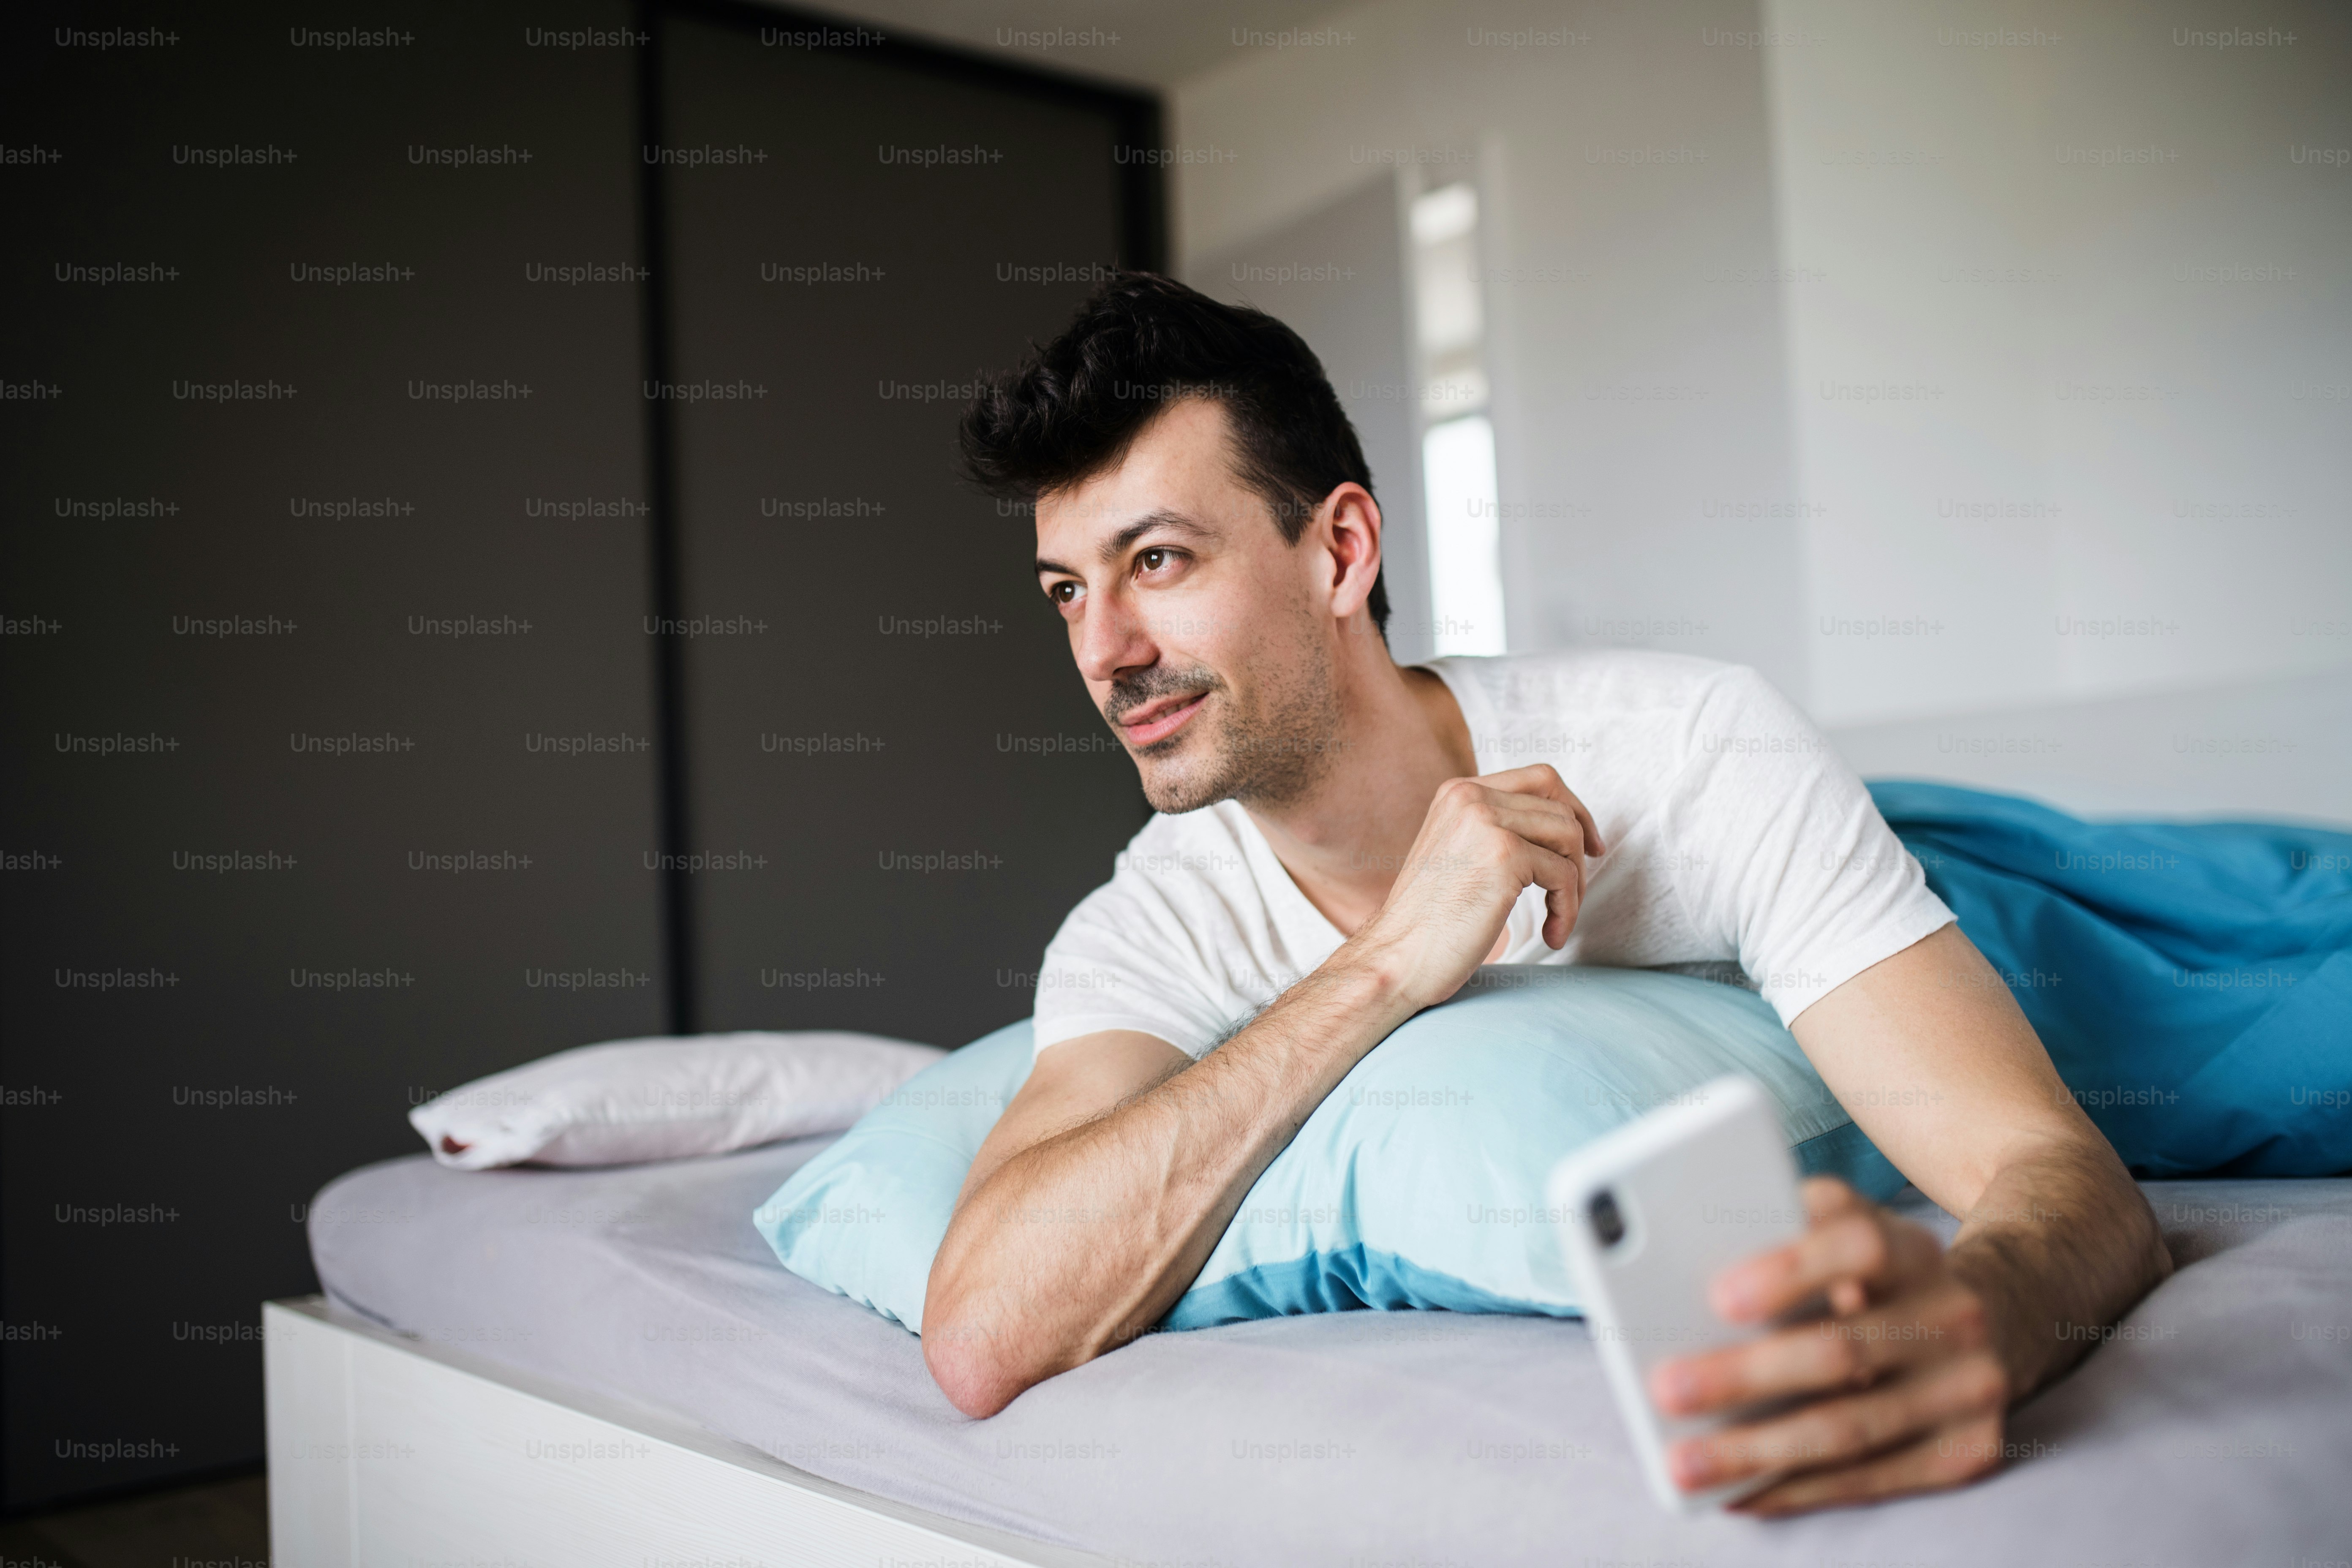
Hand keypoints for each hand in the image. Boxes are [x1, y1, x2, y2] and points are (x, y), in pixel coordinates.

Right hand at [1349, 764, 1603, 1010]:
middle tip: (1574, 893)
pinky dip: (1567, 909)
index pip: (1539, 779)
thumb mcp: (1459, 855)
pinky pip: (1564, 875)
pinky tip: (1550, 935)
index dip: (1574, 808)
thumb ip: (1496, 831)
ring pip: (1568, 836)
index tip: (1588, 846)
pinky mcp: (1504, 855)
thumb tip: (1562, 829)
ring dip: (1574, 885)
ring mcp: (1486, 822)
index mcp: (1457, 792)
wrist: (1397, 959)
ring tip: (1557, 921)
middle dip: (1577, 853)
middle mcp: (1470, 796)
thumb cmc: (1429, 923)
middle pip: (1559, 807)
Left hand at [1650, 1178, 2013, 1514]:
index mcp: (1914, 1250)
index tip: (1718, 1298)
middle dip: (1745, 1376)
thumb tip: (1689, 1260)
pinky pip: (1869, 1480)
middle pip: (1842, 1351)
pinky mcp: (1967, 1450)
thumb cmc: (1877, 1273)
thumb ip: (1786, 1225)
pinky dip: (1796, 1489)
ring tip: (1685, 1463)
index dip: (1791, 1271)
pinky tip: (1739, 1493)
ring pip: (1850, 1429)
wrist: (1998, 1317)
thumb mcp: (1847, 1230)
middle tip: (1667, 1390)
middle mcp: (1953, 1316)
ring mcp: (1968, 1389)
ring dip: (1757, 1451)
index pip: (1860, 1245)